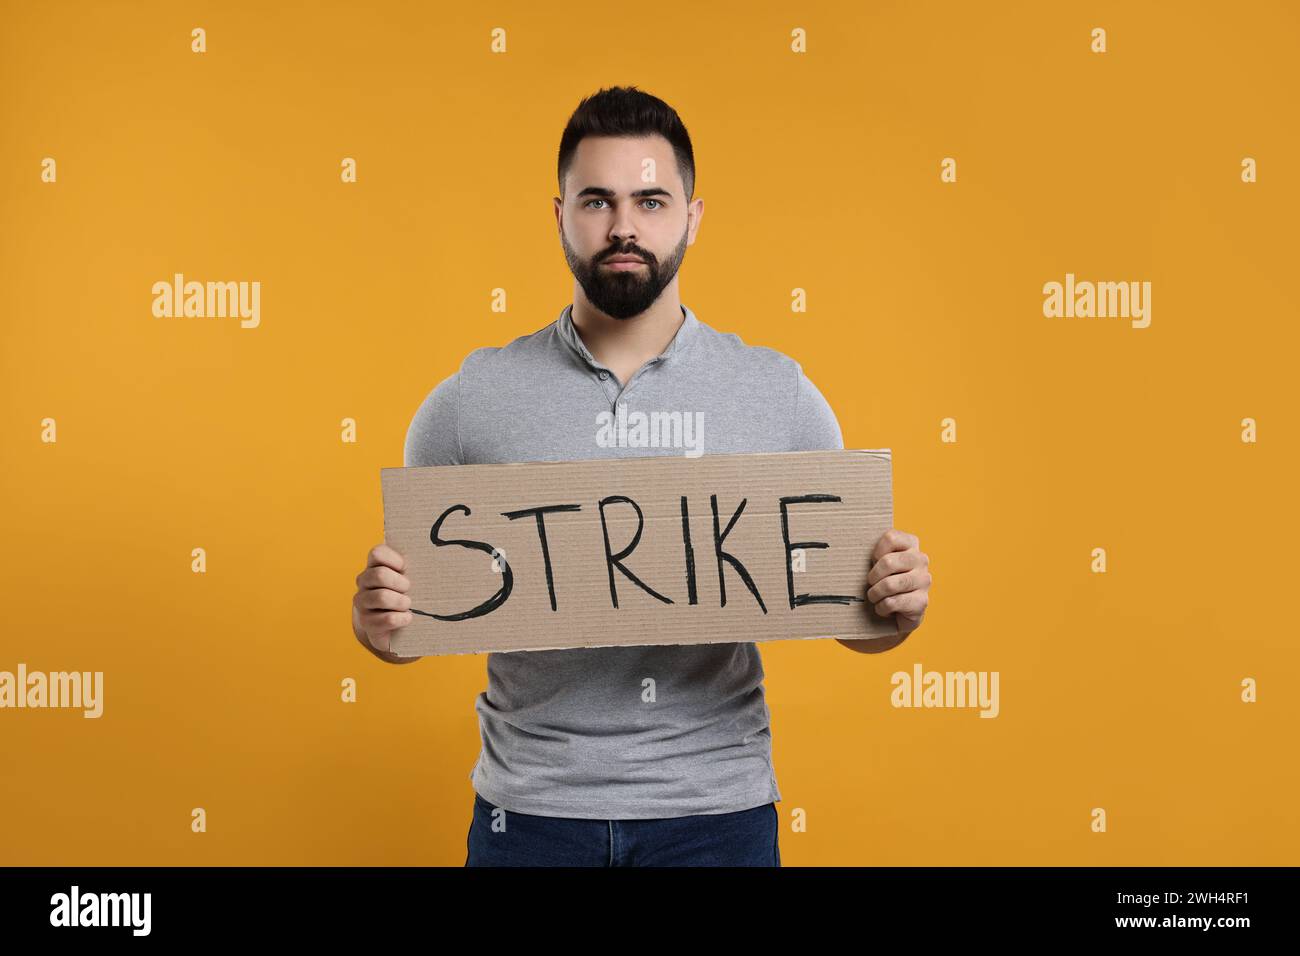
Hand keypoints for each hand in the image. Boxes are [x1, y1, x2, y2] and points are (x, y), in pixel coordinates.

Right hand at [352, 543, 413, 657]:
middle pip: (380, 575)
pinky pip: (387, 619)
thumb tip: (442, 558)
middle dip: (400, 583)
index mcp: (373, 566)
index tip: (406, 568)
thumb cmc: (403, 594)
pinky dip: (402, 619)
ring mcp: (362, 602)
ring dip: (401, 601)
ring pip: (382, 597)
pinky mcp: (367, 623)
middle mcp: (364, 582)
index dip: (394, 559)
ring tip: (408, 604)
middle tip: (408, 588)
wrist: (391, 627)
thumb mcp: (406, 577)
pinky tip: (407, 618)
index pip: (377, 553)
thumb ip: (413, 566)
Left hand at [866, 529, 929, 635]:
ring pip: (889, 585)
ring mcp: (924, 580)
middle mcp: (921, 559)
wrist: (903, 610)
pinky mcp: (921, 601)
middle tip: (871, 583)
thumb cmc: (887, 580)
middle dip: (873, 577)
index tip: (874, 562)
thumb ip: (876, 552)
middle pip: (888, 562)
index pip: (891, 538)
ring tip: (875, 597)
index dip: (876, 552)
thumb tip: (852, 546)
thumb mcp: (881, 562)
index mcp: (911, 544)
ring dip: (875, 594)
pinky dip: (881, 608)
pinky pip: (891, 603)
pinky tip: (884, 608)